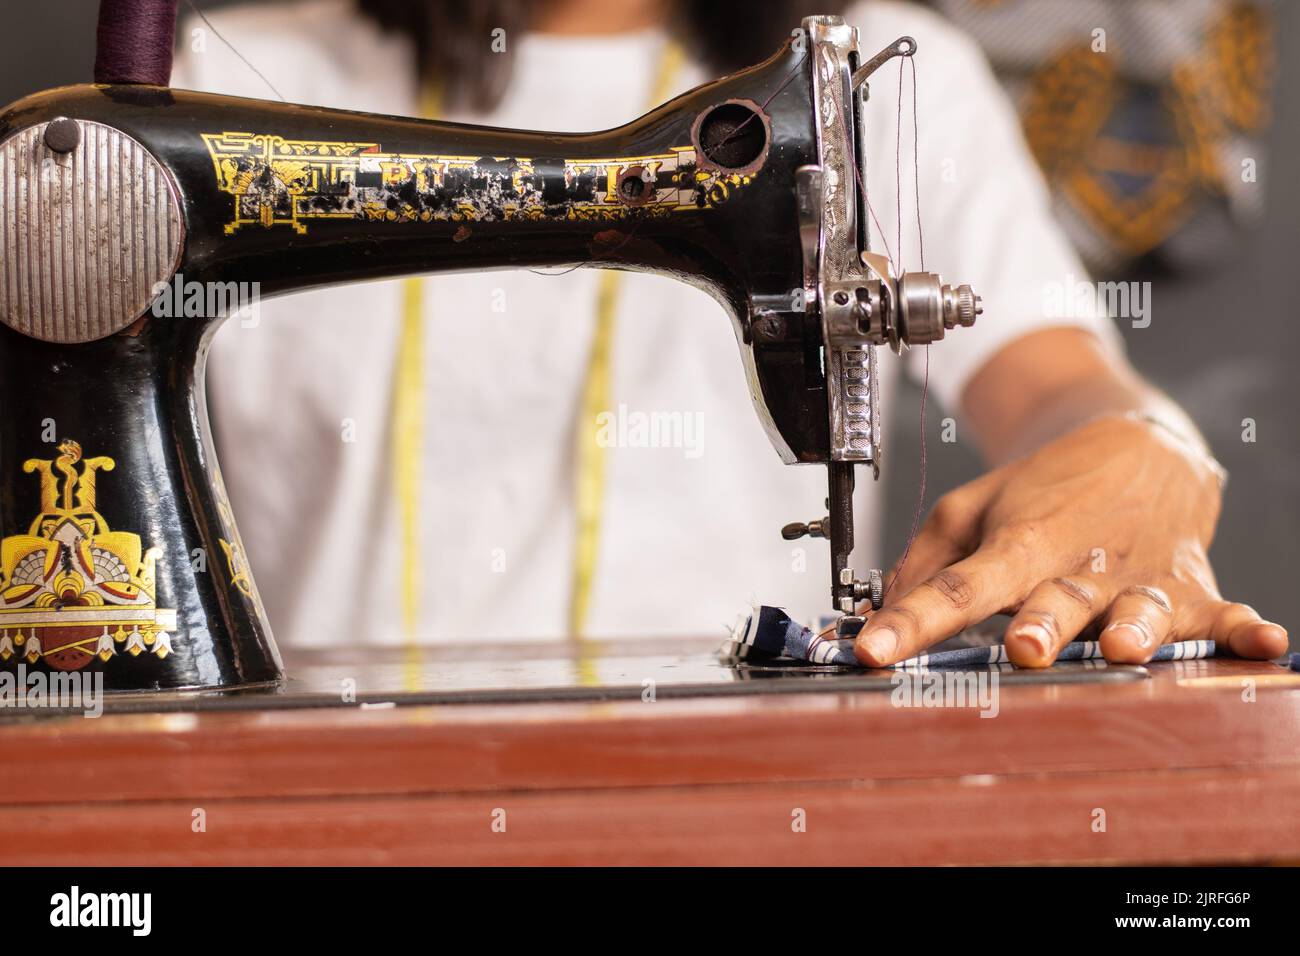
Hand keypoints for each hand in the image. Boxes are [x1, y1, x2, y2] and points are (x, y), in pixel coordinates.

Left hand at [850, 414, 1288, 666]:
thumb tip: (881, 612)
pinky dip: (1242, 627)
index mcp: (1016, 542)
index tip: (872, 651)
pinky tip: (1261, 641)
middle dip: (1041, 624)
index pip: (956, 586)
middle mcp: (1078, 563)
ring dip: (1132, 629)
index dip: (911, 620)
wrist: (1133, 444)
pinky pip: (1219, 610)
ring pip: (1136, 608)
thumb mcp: (970, 508)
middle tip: (1023, 647)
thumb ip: (925, 561)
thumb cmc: (1045, 489)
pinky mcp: (1188, 585)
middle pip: (1054, 597)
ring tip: (1123, 647)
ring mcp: (1137, 576)